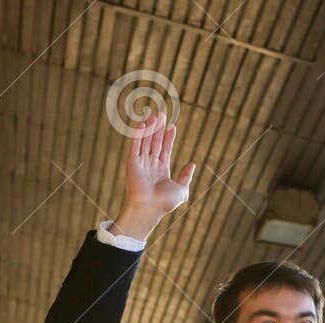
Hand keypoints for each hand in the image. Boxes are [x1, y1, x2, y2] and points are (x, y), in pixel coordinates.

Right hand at [111, 111, 194, 241]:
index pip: (165, 150)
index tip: (172, 126)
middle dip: (158, 129)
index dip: (168, 138)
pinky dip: (138, 136)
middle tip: (161, 114)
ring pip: (146, 142)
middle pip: (155, 142)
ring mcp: (141, 164)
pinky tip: (142, 125)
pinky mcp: (132, 163)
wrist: (149, 207)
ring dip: (149, 129)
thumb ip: (186, 176)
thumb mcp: (182, 189)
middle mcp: (151, 165)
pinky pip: (135, 146)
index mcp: (162, 170)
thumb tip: (192, 164)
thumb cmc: (165, 202)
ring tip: (153, 115)